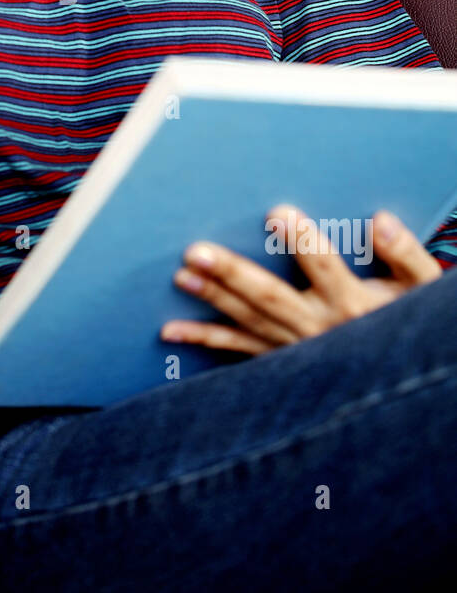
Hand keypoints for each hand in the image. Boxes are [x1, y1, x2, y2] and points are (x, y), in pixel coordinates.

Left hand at [159, 205, 442, 353]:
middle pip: (271, 296)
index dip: (303, 241)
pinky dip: (204, 341)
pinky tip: (171, 331)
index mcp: (354, 303)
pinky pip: (238, 351)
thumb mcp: (421, 288)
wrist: (399, 380)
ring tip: (182, 276)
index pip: (326, 267)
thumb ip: (406, 254)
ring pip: (248, 321)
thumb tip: (381, 221)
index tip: (277, 212)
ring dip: (213, 300)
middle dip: (233, 273)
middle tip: (196, 251)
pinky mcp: (279, 360)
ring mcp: (296, 348)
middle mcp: (320, 328)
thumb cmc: (407, 318)